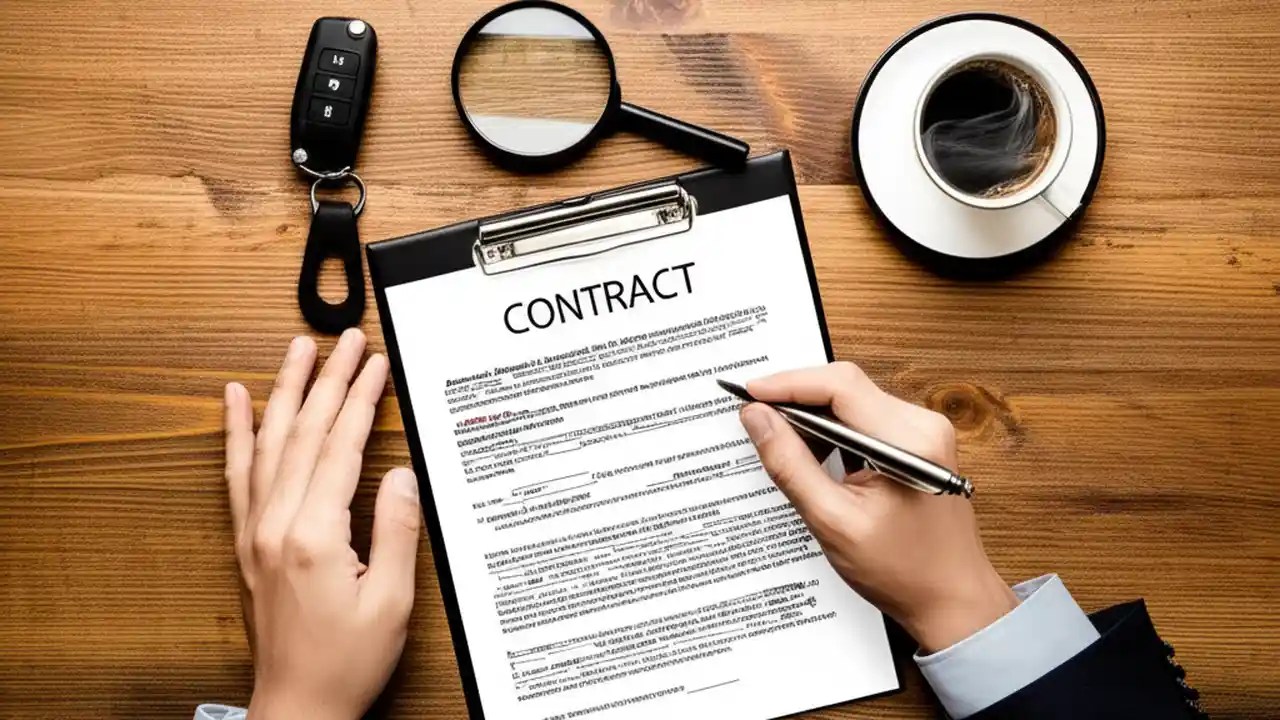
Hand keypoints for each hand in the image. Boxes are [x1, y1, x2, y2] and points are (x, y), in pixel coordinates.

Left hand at [222, 329, 421, 718]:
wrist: (299, 706)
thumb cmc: (346, 662)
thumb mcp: (393, 602)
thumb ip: (397, 532)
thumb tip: (403, 475)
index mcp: (315, 537)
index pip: (340, 447)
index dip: (361, 400)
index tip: (376, 364)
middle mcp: (277, 526)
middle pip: (304, 434)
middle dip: (328, 380)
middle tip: (347, 339)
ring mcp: (256, 532)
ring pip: (268, 443)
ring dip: (284, 391)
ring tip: (298, 349)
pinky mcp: (249, 542)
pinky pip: (238, 475)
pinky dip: (236, 433)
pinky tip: (235, 401)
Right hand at [738, 362, 1016, 652]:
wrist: (953, 600)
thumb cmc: (905, 571)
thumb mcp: (833, 521)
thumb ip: (790, 464)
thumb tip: (757, 419)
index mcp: (910, 441)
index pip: (840, 386)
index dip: (789, 384)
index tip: (751, 392)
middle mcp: (924, 426)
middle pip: (845, 389)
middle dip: (797, 401)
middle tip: (758, 421)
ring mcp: (924, 434)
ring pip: (853, 403)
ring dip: (814, 420)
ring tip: (785, 448)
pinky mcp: (918, 445)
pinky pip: (865, 421)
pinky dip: (833, 433)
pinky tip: (814, 458)